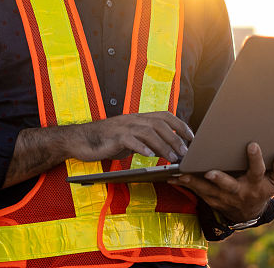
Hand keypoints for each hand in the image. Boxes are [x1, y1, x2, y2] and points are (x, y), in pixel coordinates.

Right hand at [68, 112, 193, 163]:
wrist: (81, 140)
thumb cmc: (107, 141)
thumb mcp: (131, 139)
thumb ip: (148, 141)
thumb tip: (169, 149)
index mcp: (139, 118)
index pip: (165, 116)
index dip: (180, 125)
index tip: (192, 137)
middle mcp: (133, 119)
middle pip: (159, 124)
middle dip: (175, 138)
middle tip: (185, 152)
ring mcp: (124, 127)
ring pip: (148, 131)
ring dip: (163, 144)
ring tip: (172, 157)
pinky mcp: (114, 137)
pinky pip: (130, 140)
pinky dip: (142, 147)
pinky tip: (150, 156)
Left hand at [169, 141, 273, 225]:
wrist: (249, 212)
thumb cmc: (262, 189)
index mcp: (257, 184)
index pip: (258, 170)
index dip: (256, 159)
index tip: (252, 144)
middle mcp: (240, 192)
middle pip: (229, 185)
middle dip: (220, 179)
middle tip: (210, 171)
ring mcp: (224, 198)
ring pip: (208, 190)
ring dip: (195, 181)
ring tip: (182, 173)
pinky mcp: (211, 199)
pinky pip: (197, 191)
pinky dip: (186, 184)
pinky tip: (173, 176)